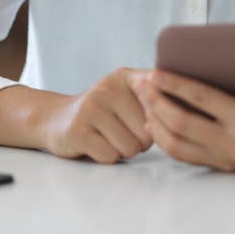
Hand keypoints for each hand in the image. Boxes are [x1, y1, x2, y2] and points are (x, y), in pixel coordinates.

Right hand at [40, 67, 154, 163]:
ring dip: (123, 150)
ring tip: (109, 137)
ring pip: (130, 147)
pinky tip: (95, 144)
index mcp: (125, 76)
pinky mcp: (77, 130)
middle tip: (122, 131)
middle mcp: (108, 87)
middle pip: (148, 131)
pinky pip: (110, 156)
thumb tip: (178, 115)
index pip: (160, 95)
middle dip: (140, 140)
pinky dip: (106, 157)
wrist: (56, 119)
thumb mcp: (127, 95)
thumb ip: (155, 98)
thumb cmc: (105, 113)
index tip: (163, 118)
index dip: (165, 114)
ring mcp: (90, 107)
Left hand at [134, 50, 234, 171]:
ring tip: (143, 98)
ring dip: (155, 121)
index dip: (175, 86)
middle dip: (157, 103)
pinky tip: (153, 120)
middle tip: (141, 82)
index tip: (154, 72)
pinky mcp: (223, 166)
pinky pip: (185, 155)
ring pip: (178, 145)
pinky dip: (165, 139)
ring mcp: (228, 158)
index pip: (203, 101)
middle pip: (183, 125)